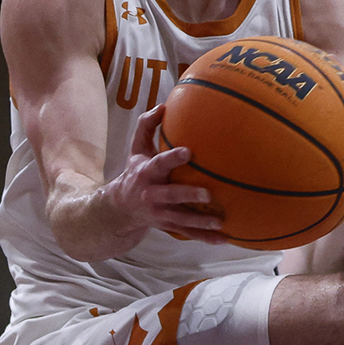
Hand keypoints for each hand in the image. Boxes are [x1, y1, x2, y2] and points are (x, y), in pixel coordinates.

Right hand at [100, 105, 226, 243]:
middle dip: (187, 195)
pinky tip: (223, 238)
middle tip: (208, 193)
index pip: (159, 164)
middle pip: (171, 196)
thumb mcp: (136, 149)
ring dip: (200, 222)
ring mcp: (160, 213)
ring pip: (181, 219)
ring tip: (219, 222)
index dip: (172, 158)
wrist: (120, 208)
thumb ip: (147, 126)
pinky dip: (205, 238)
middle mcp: (152, 195)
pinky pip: (188, 233)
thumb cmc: (135, 172)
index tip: (188, 152)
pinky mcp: (168, 226)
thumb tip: (163, 105)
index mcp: (147, 173)